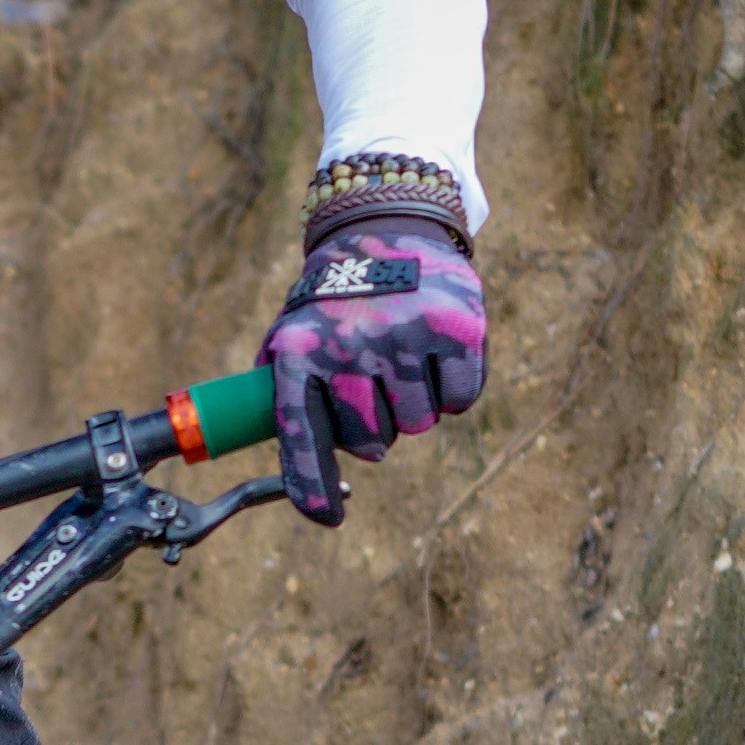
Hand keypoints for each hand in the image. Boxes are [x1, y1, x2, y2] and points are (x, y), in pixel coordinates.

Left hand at [262, 206, 483, 525]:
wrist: (388, 225)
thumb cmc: (335, 297)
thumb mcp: (292, 331)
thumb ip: (284, 392)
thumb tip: (293, 461)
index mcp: (300, 351)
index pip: (302, 435)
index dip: (312, 485)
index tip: (327, 520)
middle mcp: (349, 346)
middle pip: (370, 443)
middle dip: (376, 428)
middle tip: (374, 384)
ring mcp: (405, 338)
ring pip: (418, 425)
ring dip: (414, 404)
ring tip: (403, 357)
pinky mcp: (456, 331)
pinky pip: (459, 402)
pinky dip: (452, 388)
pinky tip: (437, 353)